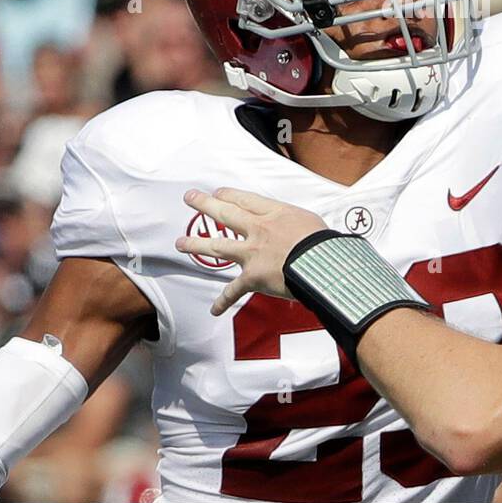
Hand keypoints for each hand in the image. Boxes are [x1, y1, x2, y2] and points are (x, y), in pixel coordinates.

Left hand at [175, 188, 328, 314]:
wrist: (320, 263)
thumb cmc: (322, 243)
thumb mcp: (309, 221)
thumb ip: (294, 222)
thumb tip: (294, 226)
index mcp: (274, 214)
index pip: (245, 200)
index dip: (229, 195)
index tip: (218, 193)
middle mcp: (258, 230)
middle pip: (225, 213)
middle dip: (204, 204)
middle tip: (190, 198)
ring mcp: (252, 253)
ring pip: (217, 245)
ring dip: (195, 244)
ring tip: (180, 243)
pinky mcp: (252, 277)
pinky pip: (233, 290)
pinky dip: (223, 302)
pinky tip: (214, 309)